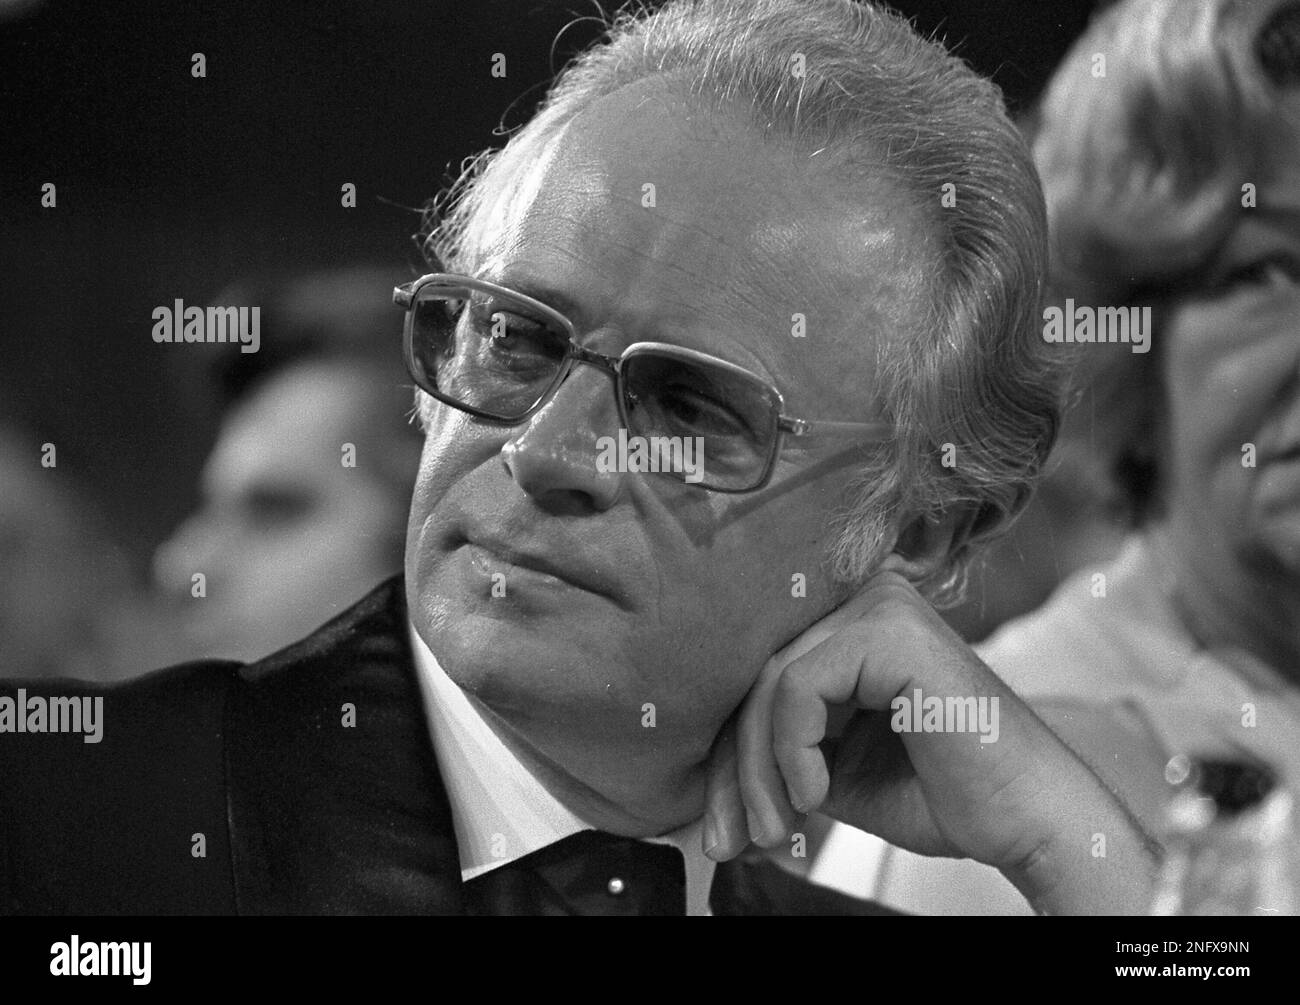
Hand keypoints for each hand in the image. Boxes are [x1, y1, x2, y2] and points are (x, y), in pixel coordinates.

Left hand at [702, 568, 1158, 913]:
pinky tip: (816, 795)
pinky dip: (793, 750)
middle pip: (757, 679)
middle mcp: (865, 601)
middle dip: (734, 769)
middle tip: (728, 838)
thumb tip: (703, 791)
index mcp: (852, 626)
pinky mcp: (890, 632)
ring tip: (774, 830)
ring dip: (758, 771)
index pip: (761, 679)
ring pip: (770, 685)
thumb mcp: (836, 771)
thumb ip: (778, 755)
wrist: (1028, 819)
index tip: (721, 827)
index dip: (730, 754)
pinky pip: (799, 687)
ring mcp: (881, 608)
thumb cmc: (946, 793)